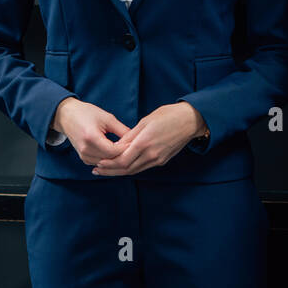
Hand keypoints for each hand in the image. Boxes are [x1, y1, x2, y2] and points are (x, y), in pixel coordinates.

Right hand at [52, 97, 130, 165]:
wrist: (67, 116)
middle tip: (134, 148)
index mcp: (91, 137)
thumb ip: (122, 130)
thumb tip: (136, 139)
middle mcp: (85, 149)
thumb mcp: (107, 118)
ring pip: (106, 164)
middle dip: (123, 155)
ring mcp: (83, 155)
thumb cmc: (86, 113)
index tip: (136, 144)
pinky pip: (100, 163)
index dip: (126, 149)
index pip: (113, 151)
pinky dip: (109, 160)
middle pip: (110, 160)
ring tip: (126, 150)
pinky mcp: (83, 158)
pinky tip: (116, 153)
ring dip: (116, 159)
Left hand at [92, 102, 206, 176]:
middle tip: (97, 170)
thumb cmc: (168, 115)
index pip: (122, 160)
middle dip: (110, 171)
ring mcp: (157, 159)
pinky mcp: (162, 160)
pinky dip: (131, 168)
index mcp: (144, 142)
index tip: (98, 163)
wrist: (190, 121)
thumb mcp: (146, 121)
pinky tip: (123, 166)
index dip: (108, 164)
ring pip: (134, 170)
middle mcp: (151, 154)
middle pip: (126, 169)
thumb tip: (117, 146)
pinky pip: (143, 167)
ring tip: (106, 170)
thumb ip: (130, 136)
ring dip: (119, 172)